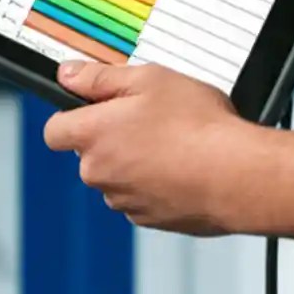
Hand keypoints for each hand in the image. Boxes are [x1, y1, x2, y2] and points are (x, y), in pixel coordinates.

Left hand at [43, 61, 273, 235]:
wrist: (239, 176)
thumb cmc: (198, 126)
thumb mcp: (148, 80)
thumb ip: (99, 77)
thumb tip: (68, 75)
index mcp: (92, 136)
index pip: (54, 131)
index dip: (72, 117)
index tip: (95, 108)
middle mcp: (100, 173)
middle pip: (89, 153)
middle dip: (111, 137)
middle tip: (149, 118)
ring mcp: (123, 200)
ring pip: (117, 176)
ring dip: (135, 162)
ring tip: (174, 144)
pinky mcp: (149, 219)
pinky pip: (141, 197)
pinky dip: (156, 185)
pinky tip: (183, 168)